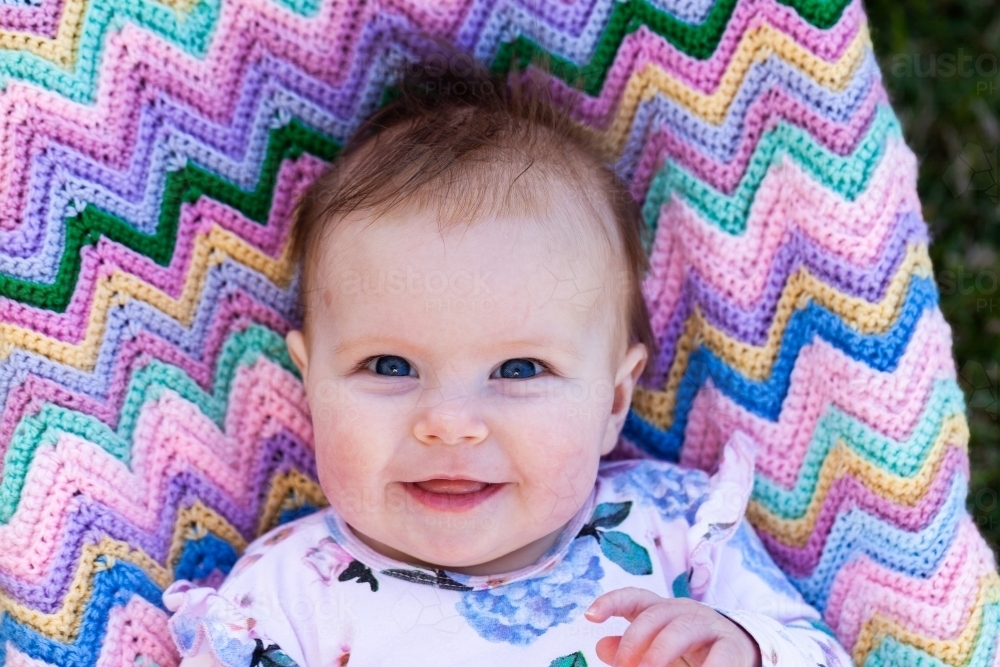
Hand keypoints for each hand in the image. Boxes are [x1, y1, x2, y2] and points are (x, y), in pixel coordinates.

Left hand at [583, 587, 762, 666]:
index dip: (611, 602)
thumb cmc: (691, 651)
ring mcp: (708, 625)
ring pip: (681, 630)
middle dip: (634, 641)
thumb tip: (601, 647)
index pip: (634, 598)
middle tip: (623, 666)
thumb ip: (629, 648)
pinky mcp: (732, 645)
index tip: (590, 615)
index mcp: (661, 610)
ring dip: (660, 653)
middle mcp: (683, 611)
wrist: (741, 654)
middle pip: (654, 615)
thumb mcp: (657, 649)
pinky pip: (718, 655)